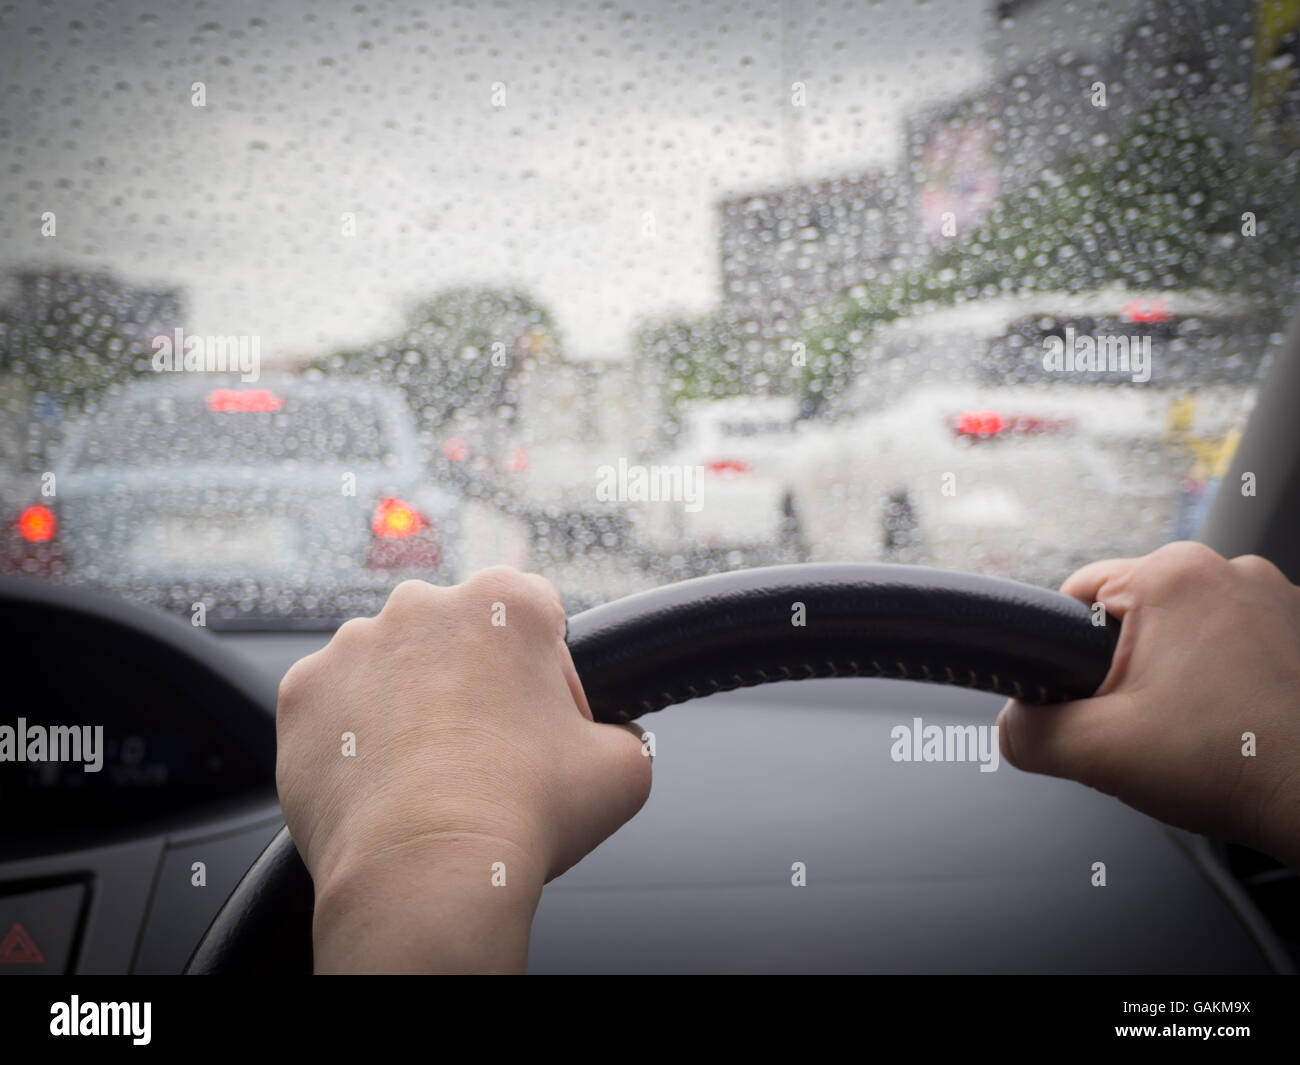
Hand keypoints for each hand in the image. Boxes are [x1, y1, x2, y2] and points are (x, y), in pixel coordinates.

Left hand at [274, 567, 652, 972]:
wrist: (425, 871)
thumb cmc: (524, 814)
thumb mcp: (623, 769)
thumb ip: (621, 731)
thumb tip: (611, 739)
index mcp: (508, 602)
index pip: (540, 615)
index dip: (551, 673)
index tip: (545, 721)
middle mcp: (425, 605)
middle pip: (461, 635)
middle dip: (474, 682)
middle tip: (487, 751)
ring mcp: (355, 644)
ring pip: (393, 665)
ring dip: (410, 702)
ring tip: (429, 773)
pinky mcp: (304, 690)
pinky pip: (336, 704)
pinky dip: (354, 734)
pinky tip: (382, 778)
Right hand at [997, 542, 1299, 868]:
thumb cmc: (1237, 766)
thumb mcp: (1097, 753)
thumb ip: (1027, 732)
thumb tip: (1011, 726)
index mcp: (1173, 576)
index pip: (1076, 593)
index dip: (1065, 652)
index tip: (1088, 696)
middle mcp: (1230, 570)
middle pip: (1133, 613)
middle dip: (1125, 667)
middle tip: (1144, 722)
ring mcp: (1276, 597)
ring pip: (1184, 629)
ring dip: (1176, 671)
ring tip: (1193, 726)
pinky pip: (1232, 641)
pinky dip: (1223, 677)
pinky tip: (1230, 721)